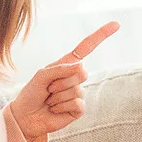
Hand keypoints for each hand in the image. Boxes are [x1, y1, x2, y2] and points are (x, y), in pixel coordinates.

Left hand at [10, 22, 119, 141]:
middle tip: (48, 90)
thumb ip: (61, 69)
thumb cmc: (31, 94)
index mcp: (66, 64)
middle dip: (61, 82)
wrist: (25, 117)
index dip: (101, 35)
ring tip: (49, 100)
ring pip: (77, 90)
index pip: (86, 47)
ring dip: (58, 97)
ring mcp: (78, 93)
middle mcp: (74, 77)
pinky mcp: (78, 109)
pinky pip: (78, 103)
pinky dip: (62, 107)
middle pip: (81, 73)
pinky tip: (54, 109)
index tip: (116, 24)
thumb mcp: (41, 75)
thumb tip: (82, 67)